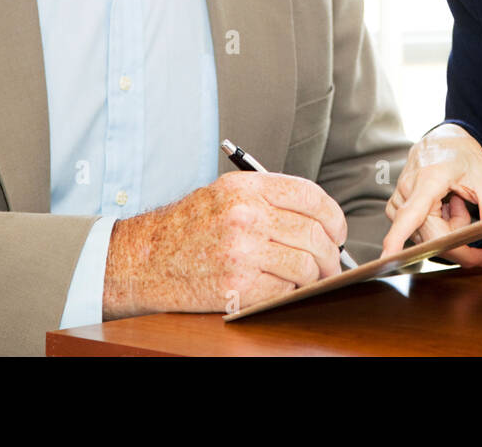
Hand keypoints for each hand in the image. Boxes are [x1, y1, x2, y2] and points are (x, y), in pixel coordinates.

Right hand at [101, 171, 347, 317]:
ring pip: (306, 265)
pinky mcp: (237, 286)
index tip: (337, 230)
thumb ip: (269, 198)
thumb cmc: (187, 227)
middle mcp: (246, 216)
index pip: (310, 196)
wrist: (145, 259)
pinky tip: (285, 289)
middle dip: (331, 253)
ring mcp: (242, 252)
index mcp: (246, 188)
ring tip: (312, 279)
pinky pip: (284, 291)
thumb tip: (317, 218)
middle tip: (331, 262)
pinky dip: (292, 292)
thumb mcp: (225, 193)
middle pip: (314, 234)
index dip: (333, 216)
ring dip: (316, 276)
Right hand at [381, 123, 481, 266]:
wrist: (444, 140)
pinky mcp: (395, 208)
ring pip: (427, 238)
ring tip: (457, 202)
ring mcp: (398, 200)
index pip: (410, 215)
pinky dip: (439, 226)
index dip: (397, 240)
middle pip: (430, 238)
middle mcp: (407, 190)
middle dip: (459, 243)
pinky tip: (445, 206)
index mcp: (428, 180)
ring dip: (449, 229)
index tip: (387, 260)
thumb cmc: (464, 156)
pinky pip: (420, 232)